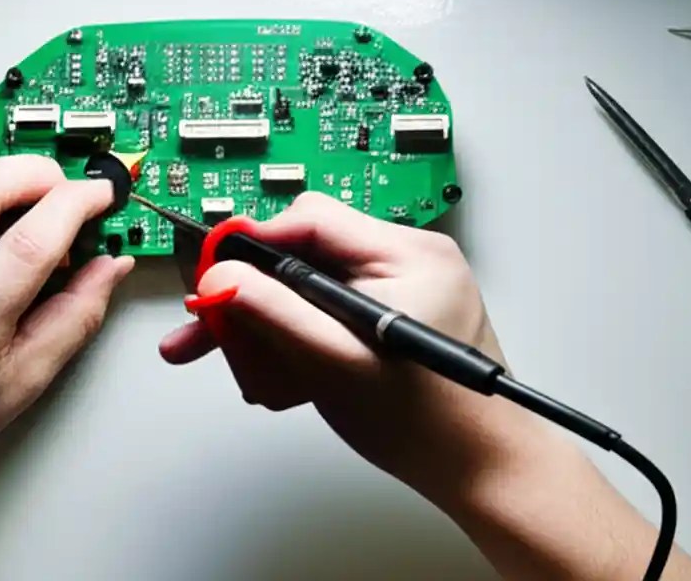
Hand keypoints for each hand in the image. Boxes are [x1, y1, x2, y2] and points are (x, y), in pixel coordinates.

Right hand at [159, 192, 509, 502]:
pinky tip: (282, 381)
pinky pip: (326, 315)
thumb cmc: (431, 425)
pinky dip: (297, 343)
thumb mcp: (336, 364)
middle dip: (252, 299)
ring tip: (253, 376)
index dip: (251, 245)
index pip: (309, 220)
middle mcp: (405, 261)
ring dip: (270, 330)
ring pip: (307, 290)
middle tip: (209, 332)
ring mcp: (399, 291)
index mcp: (406, 254)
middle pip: (301, 256)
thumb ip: (275, 315)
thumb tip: (221, 279)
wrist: (481, 472)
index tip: (210, 275)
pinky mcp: (390, 319)